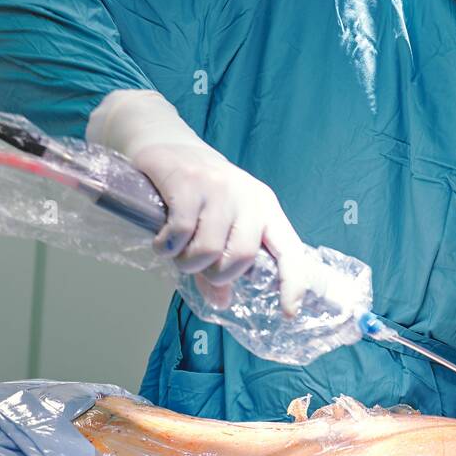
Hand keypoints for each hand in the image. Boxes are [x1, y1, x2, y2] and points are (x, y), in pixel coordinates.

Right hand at [134, 142, 308, 315]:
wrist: (168, 143)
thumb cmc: (199, 191)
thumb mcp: (220, 223)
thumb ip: (223, 262)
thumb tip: (223, 301)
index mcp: (266, 208)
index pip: (290, 250)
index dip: (292, 283)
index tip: (288, 312)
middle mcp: (248, 197)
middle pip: (242, 257)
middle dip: (216, 274)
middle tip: (198, 264)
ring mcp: (220, 187)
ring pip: (208, 250)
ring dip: (187, 262)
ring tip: (177, 249)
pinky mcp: (189, 182)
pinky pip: (180, 233)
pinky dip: (166, 247)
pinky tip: (162, 240)